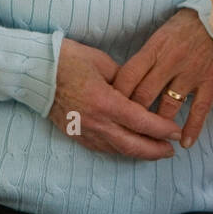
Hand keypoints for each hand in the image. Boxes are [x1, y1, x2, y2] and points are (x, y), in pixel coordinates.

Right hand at [49, 38, 183, 158]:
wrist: (35, 71)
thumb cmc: (69, 60)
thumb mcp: (104, 63)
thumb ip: (125, 80)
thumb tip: (139, 91)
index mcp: (105, 102)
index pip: (142, 122)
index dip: (162, 130)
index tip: (177, 132)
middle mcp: (95, 122)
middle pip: (132, 144)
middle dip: (155, 150)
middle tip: (172, 150)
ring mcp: (84, 131)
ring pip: (117, 150)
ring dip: (139, 153)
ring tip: (156, 152)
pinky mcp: (75, 135)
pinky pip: (102, 148)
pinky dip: (120, 150)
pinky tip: (130, 148)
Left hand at [111, 7, 212, 148]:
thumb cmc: (182, 29)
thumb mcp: (158, 37)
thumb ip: (142, 61)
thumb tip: (122, 88)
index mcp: (154, 48)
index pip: (127, 77)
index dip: (115, 97)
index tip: (107, 110)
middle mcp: (171, 61)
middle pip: (144, 95)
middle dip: (131, 114)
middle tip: (124, 128)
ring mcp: (192, 73)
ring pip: (168, 106)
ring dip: (157, 124)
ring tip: (148, 138)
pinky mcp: (211, 80)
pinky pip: (200, 109)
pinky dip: (192, 128)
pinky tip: (184, 142)